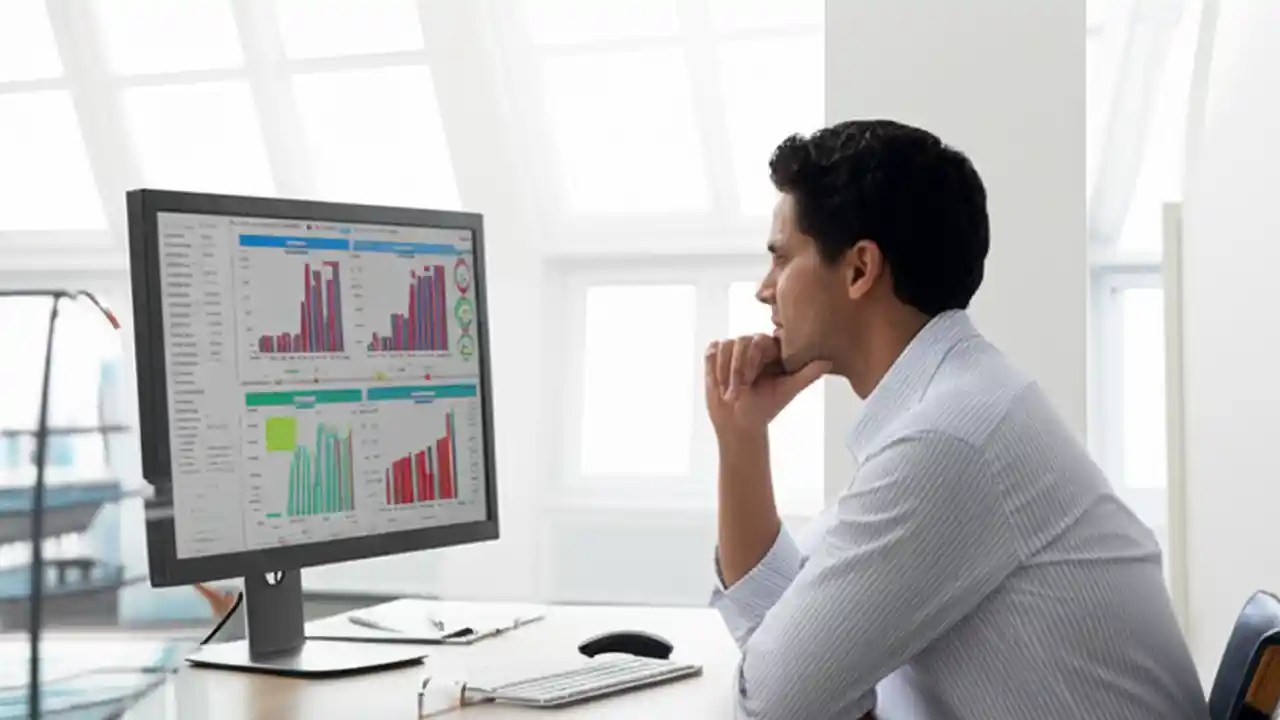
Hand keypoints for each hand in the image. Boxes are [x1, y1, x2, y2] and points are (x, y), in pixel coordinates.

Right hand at [705, 334, 829, 437]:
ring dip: (726, 371)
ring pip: (725, 345)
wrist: (739, 423)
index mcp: (772, 350)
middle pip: (742, 340)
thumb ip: (808, 374)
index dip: (754, 358)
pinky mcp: (716, 355)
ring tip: (731, 392)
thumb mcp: (789, 390)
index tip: (752, 380)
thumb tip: (829, 361)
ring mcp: (733, 350)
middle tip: (741, 389)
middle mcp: (753, 346)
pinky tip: (721, 384)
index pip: (761, 340)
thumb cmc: (766, 408)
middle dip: (739, 367)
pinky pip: (712, 351)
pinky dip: (714, 368)